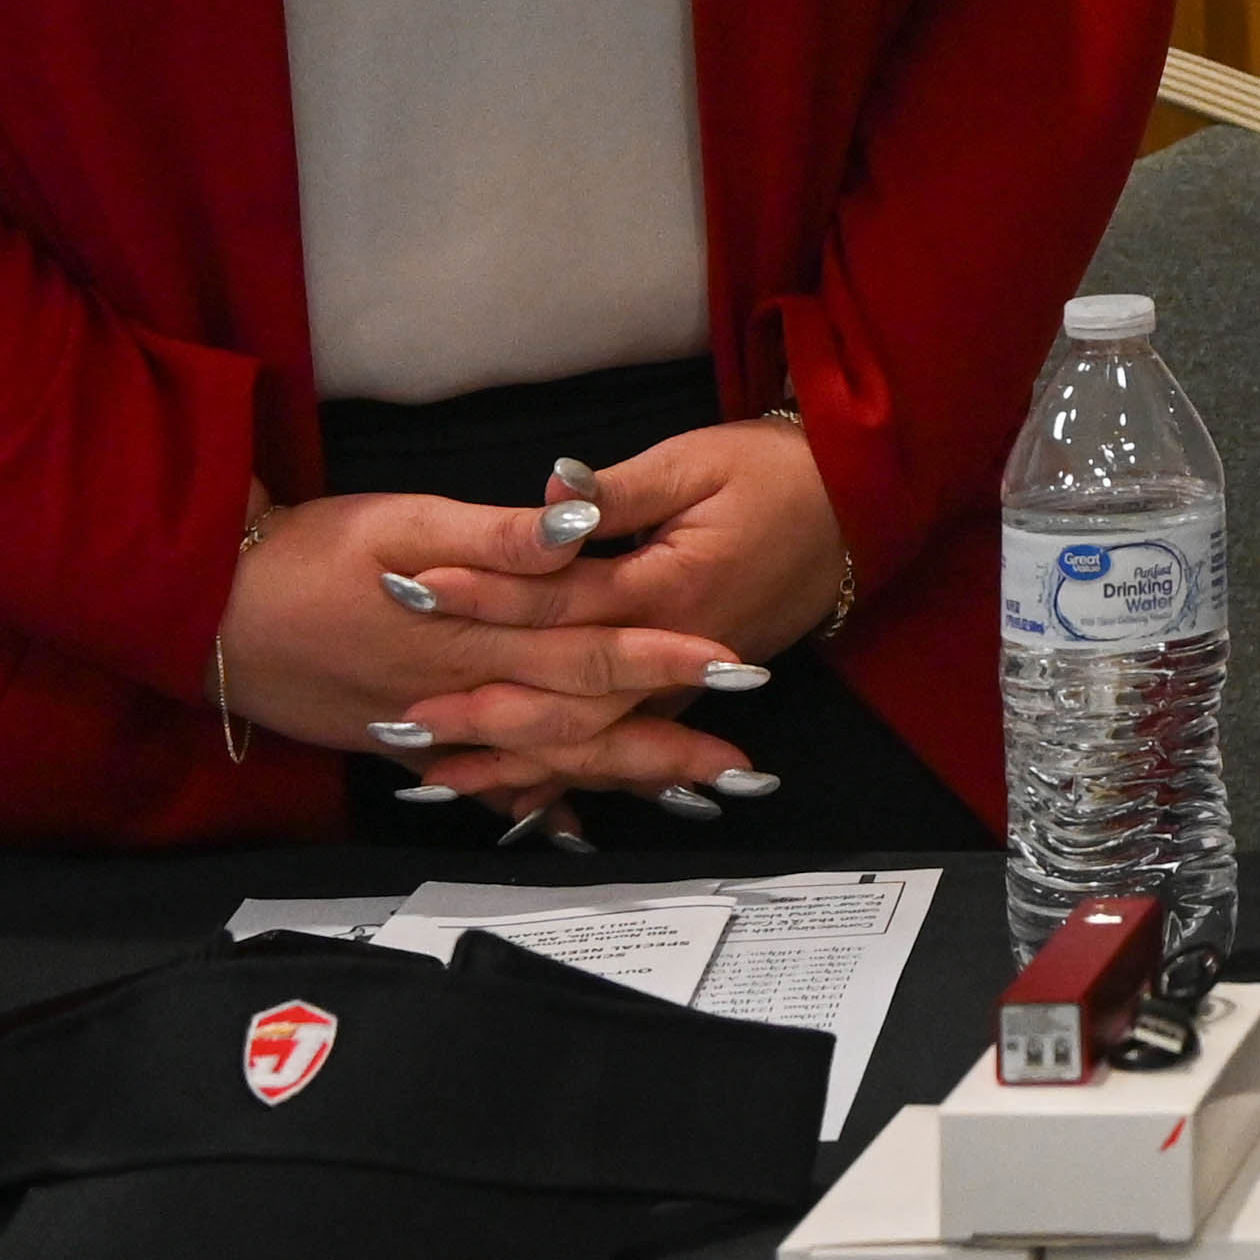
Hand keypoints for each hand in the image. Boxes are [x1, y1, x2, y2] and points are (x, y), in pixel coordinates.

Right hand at [210, 484, 771, 809]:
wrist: (215, 610)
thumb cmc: (311, 553)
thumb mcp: (404, 520)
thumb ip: (501, 533)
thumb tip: (582, 525)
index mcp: (479, 630)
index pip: (592, 643)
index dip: (665, 654)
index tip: (734, 663)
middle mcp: (470, 690)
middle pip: (587, 721)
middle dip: (668, 741)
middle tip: (747, 766)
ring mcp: (443, 727)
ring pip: (548, 759)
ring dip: (623, 775)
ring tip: (693, 790)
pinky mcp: (414, 740)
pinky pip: (489, 783)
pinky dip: (537, 803)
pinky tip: (576, 822)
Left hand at [376, 421, 854, 828]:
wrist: (854, 504)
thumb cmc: (774, 473)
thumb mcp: (695, 462)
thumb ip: (618, 490)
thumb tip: (553, 491)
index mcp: (669, 591)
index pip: (559, 602)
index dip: (484, 597)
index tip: (414, 593)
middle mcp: (676, 655)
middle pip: (567, 697)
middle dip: (484, 712)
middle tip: (404, 724)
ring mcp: (686, 682)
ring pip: (595, 741)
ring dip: (520, 762)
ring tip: (442, 777)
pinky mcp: (691, 689)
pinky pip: (626, 745)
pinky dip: (574, 775)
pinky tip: (524, 796)